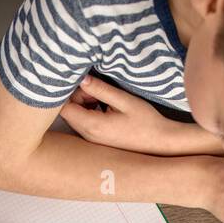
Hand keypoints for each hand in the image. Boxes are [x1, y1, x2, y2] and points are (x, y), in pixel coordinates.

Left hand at [58, 74, 175, 154]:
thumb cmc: (145, 122)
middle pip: (67, 112)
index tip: (89, 86)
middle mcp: (87, 136)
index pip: (64, 107)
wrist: (159, 143)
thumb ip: (101, 89)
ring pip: (74, 117)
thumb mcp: (124, 101)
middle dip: (78, 97)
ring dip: (84, 104)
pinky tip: (105, 108)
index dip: (71, 93)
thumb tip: (82, 79)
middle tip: (97, 90)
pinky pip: (83, 124)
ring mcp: (91, 140)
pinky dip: (89, 112)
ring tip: (103, 99)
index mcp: (92, 126)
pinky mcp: (96, 140)